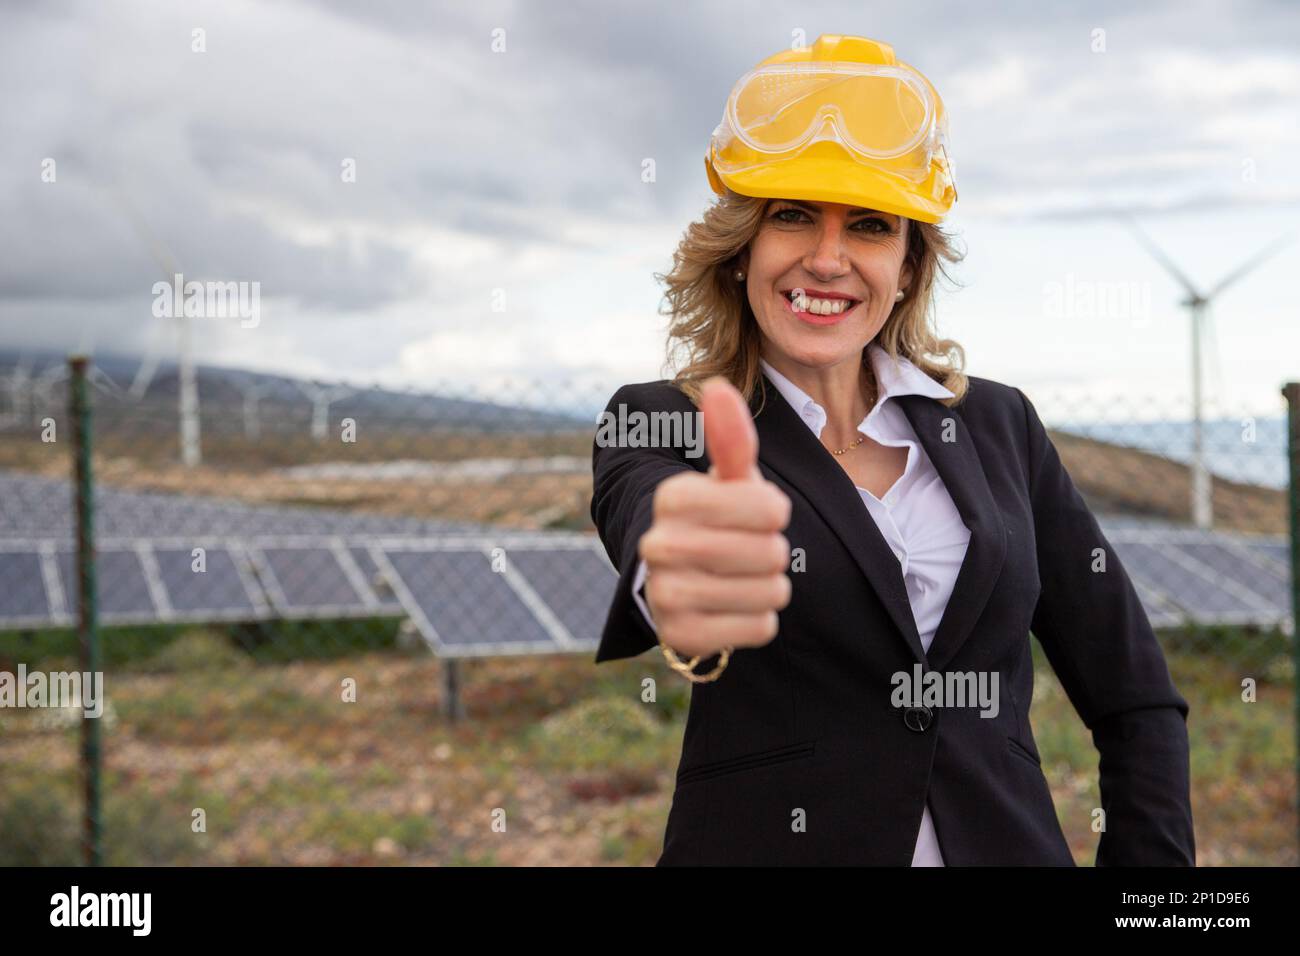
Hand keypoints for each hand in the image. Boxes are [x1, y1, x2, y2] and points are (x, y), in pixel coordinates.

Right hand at [638, 376, 792, 658]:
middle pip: (771, 552)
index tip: (757, 513)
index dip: (775, 512)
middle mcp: (658, 545)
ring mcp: (665, 594)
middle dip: (773, 552)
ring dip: (769, 587)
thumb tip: (718, 386)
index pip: (769, 507)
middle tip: (749, 550)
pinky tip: (734, 608)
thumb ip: (730, 436)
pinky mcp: (681, 637)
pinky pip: (760, 628)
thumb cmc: (718, 519)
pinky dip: (759, 620)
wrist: (683, 582)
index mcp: (671, 496)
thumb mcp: (728, 479)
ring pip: (769, 592)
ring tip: (742, 578)